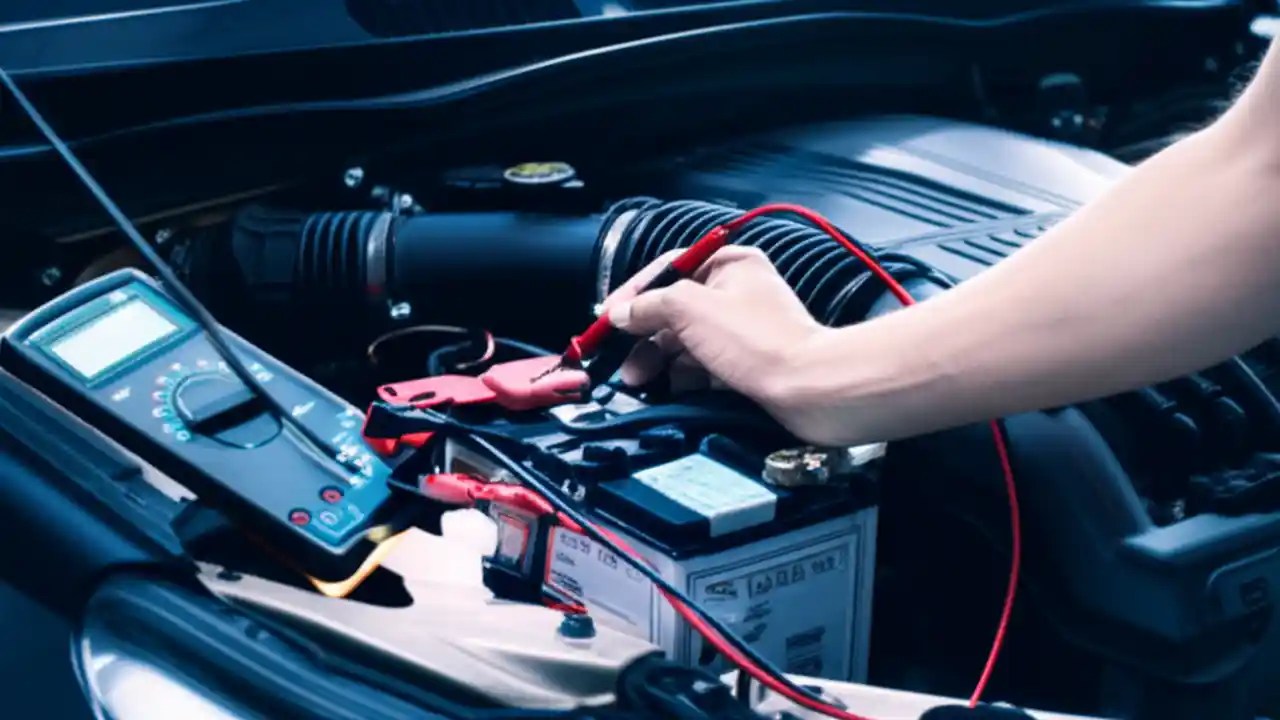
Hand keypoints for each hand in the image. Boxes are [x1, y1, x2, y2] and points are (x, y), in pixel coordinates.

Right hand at [604, 247, 830, 426]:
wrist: (809, 390)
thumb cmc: (754, 340)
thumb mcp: (691, 309)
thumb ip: (651, 305)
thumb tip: (621, 313)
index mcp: (729, 264)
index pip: (669, 268)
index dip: (634, 292)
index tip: (607, 318)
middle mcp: (736, 291)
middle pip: (674, 308)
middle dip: (643, 335)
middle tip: (620, 362)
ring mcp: (741, 330)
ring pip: (685, 340)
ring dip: (657, 360)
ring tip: (638, 383)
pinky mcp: (745, 363)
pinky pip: (702, 365)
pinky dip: (681, 377)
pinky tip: (666, 392)